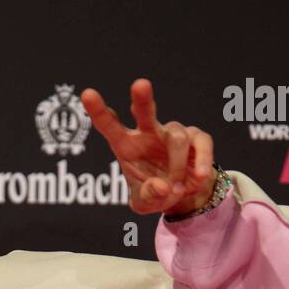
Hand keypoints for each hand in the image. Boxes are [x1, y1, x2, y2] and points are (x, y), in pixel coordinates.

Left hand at [80, 78, 215, 215]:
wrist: (185, 195)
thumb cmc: (156, 194)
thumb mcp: (145, 204)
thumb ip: (147, 197)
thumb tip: (161, 186)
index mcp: (127, 145)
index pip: (110, 125)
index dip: (99, 111)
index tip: (87, 94)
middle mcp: (148, 133)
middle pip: (144, 112)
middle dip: (142, 99)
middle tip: (141, 85)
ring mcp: (173, 132)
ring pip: (177, 139)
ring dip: (177, 168)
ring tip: (176, 190)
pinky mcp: (197, 137)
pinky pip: (200, 144)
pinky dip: (202, 162)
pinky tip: (199, 178)